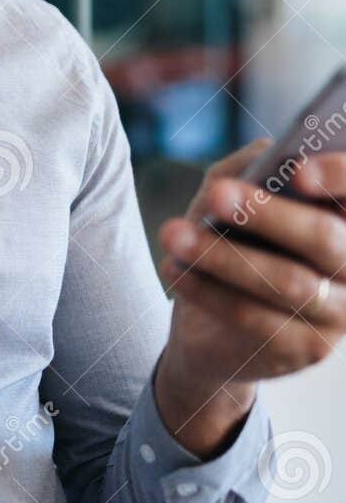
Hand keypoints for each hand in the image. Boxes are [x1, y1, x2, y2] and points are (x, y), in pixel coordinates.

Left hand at [152, 140, 345, 455]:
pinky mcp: (308, 349)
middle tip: (217, 194)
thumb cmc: (233, 243)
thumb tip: (266, 153)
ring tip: (172, 234)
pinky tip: (173, 268)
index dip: (339, 176)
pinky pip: (257, 318)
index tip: (297, 171)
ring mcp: (339, 313)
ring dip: (224, 255)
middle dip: (267, 215)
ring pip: (289, 282)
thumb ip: (252, 169)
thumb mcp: (236, 198)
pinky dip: (208, 291)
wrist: (213, 325)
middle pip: (325, 238)